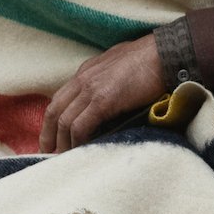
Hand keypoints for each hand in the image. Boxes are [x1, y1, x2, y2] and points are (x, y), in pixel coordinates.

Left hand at [40, 36, 165, 152]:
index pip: (59, 99)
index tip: (51, 138)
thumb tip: (105, 101)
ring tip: (65, 158)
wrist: (165, 54)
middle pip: (54, 111)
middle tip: (49, 153)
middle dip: (49, 135)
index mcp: (85, 72)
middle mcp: (83, 79)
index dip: (51, 121)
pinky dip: (78, 141)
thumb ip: (105, 81)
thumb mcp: (118, 67)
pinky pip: (81, 126)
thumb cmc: (150, 61)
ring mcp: (91, 89)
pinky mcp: (103, 101)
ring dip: (63, 142)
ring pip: (64, 121)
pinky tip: (82, 151)